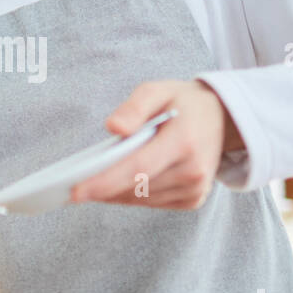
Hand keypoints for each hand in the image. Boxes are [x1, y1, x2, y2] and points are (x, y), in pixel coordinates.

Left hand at [69, 79, 238, 209]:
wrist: (223, 119)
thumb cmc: (183, 103)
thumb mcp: (158, 90)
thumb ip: (135, 106)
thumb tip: (113, 128)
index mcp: (184, 141)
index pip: (138, 168)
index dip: (104, 182)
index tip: (75, 191)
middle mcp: (194, 170)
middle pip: (136, 187)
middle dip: (102, 188)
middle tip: (70, 187)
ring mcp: (196, 189)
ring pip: (141, 199)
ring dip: (114, 193)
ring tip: (90, 183)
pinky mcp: (193, 200)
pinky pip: (152, 203)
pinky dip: (131, 195)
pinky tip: (117, 185)